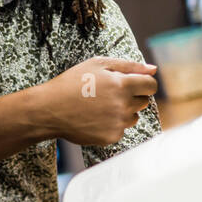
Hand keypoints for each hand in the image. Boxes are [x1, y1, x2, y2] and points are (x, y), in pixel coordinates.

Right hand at [38, 57, 156, 146]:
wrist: (49, 109)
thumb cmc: (71, 83)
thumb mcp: (97, 65)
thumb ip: (128, 65)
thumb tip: (153, 69)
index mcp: (123, 84)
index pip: (151, 85)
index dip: (143, 83)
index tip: (132, 84)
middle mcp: (123, 105)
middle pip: (143, 102)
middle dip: (131, 96)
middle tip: (108, 94)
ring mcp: (118, 123)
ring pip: (133, 117)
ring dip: (123, 111)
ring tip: (100, 107)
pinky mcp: (111, 137)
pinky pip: (121, 130)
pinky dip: (111, 125)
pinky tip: (94, 118)